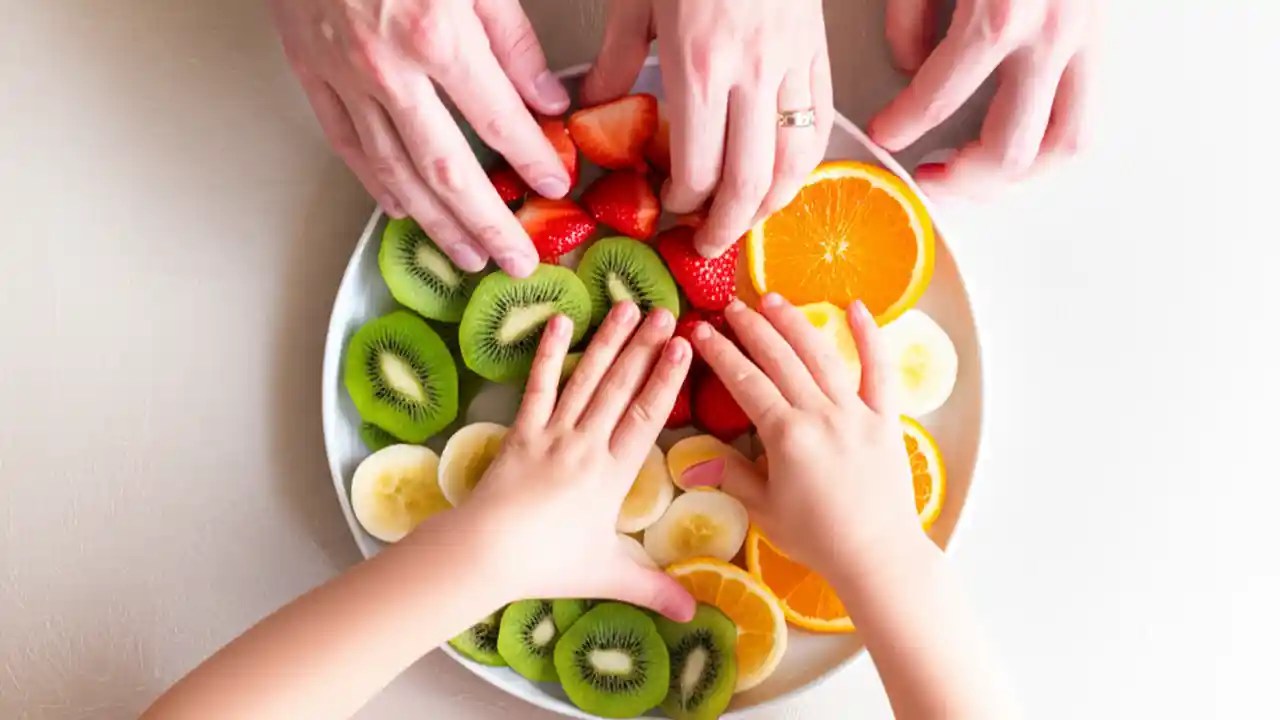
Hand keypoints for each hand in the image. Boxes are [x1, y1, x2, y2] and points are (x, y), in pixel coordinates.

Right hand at [268, 0, 572, 276]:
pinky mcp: (311, 74)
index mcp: (435, 34)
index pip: (499, 120)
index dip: (533, 160)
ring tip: (470, 255)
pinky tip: (406, 212)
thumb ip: (512, 40)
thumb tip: (546, 101)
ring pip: (395, 172)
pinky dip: (380, 187)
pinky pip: (350, 147)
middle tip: (519, 260)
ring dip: (437, 223)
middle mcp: (386, 67)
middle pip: (447, 168)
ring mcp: (342, 76)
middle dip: (488, 222)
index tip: (557, 186)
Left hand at [457, 303, 694, 620]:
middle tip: (665, 311)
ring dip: (607, 342)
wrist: (486, 553)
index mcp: (613, 474)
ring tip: (627, 306)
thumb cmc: (548, 564)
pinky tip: (559, 321)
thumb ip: (653, 588)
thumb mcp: (608, 576)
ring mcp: (551, 434)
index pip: (646, 418)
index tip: (683, 346)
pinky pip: (537, 386)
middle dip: (645, 348)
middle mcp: (586, 444)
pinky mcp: (521, 431)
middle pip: (620, 388)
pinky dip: (547, 353)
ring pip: (585, 380)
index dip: (667, 380)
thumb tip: (695, 615)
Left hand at [583, 0, 832, 256]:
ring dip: (769, 206)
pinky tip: (784, 179)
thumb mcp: (636, 1)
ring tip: (744, 221)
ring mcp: (792, 66)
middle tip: (705, 244)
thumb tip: (588, 109)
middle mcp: (752, 75)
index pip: (698, 169)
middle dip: (726, 226)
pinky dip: (804, 165)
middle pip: (749, 182)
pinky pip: (819, 126)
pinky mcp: (817, 54)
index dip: (684, 204)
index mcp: (699, 66)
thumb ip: (613, 63)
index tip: (669, 212)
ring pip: (793, 165)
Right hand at [687, 294, 920, 578]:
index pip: (746, 382)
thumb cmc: (817, 538)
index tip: (701, 330)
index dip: (721, 353)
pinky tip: (855, 307)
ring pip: (821, 354)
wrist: (877, 555)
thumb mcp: (764, 509)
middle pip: (780, 358)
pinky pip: (880, 370)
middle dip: (751, 328)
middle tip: (729, 307)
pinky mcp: (886, 418)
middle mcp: (821, 414)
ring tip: (772, 299)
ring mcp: (856, 412)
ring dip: (794, 322)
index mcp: (786, 435)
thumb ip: (731, 475)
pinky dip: (869, 336)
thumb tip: (690, 460)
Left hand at [871, 0, 1096, 197]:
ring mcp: (1090, 36)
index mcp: (1000, 13)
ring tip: (976, 173)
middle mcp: (1052, 33)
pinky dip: (1051, 143)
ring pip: (1067, 144)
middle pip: (1010, 149)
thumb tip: (909, 66)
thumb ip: (909, 16)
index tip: (882, 134)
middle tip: (927, 175)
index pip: (938, 102)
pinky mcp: (1108, 34)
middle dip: (961, 179)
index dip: (900, 127)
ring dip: (1019, 174)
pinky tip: (1016, 139)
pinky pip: (1090, 111)